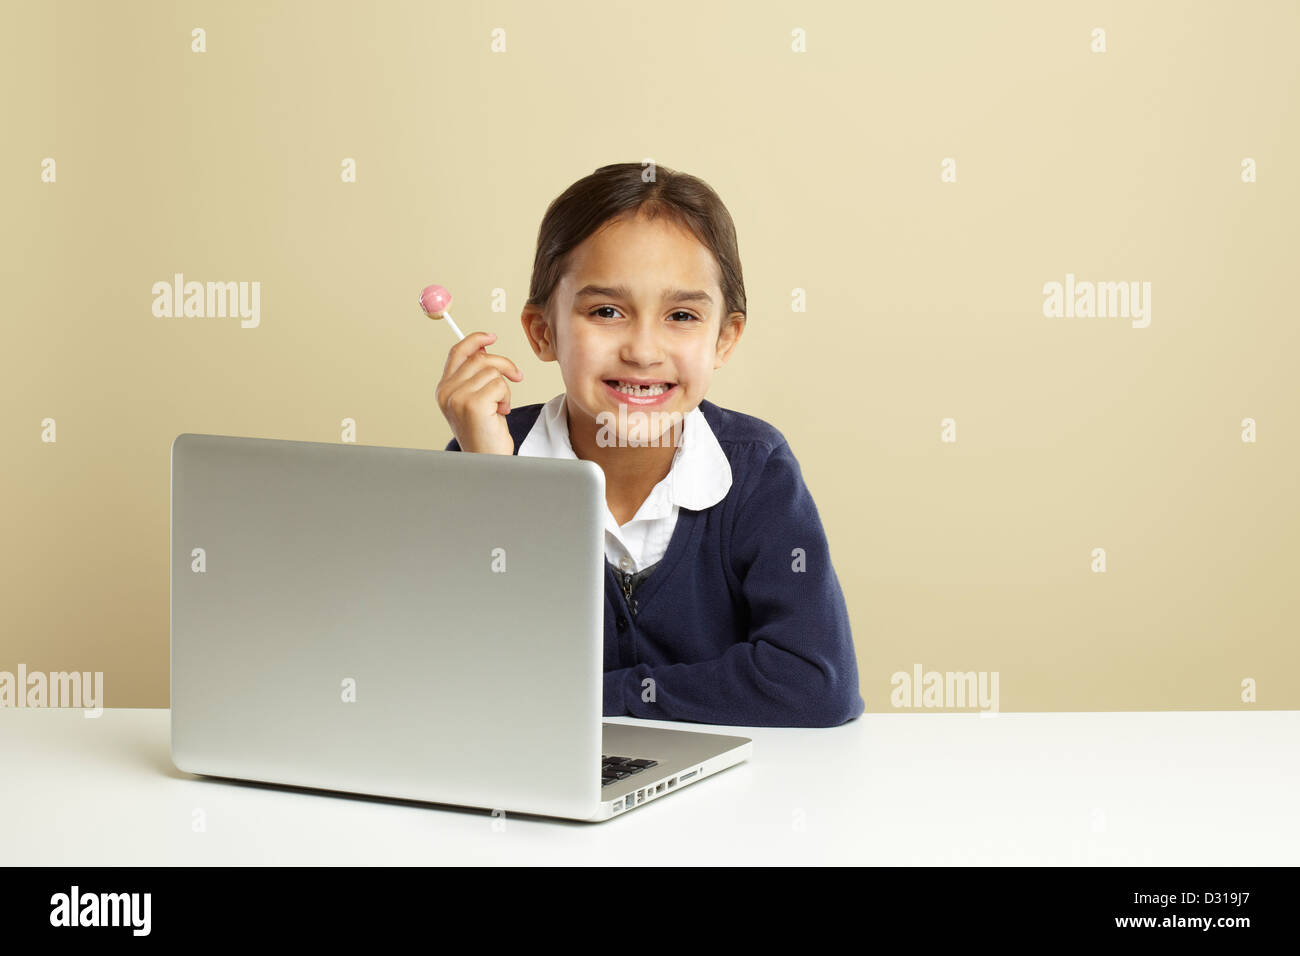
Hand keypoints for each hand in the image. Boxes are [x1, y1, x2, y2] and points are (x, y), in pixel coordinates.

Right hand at [435, 331, 524, 454]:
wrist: (487, 459)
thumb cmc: (485, 432)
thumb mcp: (476, 399)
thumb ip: (476, 375)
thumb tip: (485, 345)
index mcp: (444, 389)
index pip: (457, 352)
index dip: (475, 339)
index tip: (492, 336)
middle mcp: (446, 392)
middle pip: (480, 358)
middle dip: (504, 365)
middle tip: (516, 377)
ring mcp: (458, 397)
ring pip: (492, 371)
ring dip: (505, 388)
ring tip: (500, 406)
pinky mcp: (473, 404)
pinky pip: (500, 385)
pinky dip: (506, 397)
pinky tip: (500, 413)